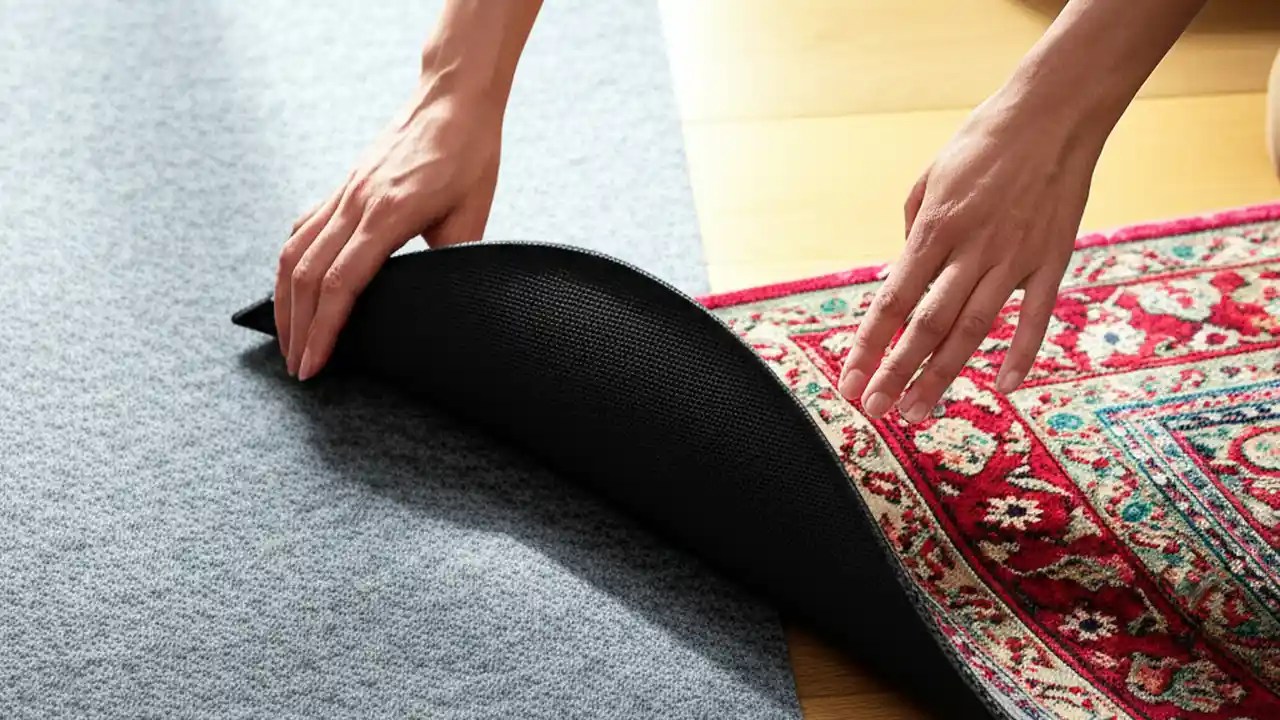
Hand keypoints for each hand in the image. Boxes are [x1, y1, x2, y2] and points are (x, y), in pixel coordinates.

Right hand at [276, 79, 502, 379]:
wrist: (451, 98)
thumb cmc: (468, 155)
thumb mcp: (472, 215)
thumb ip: (452, 262)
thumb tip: (445, 304)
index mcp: (388, 214)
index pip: (341, 284)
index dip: (324, 331)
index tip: (314, 366)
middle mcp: (355, 203)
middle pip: (306, 276)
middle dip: (297, 329)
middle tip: (298, 369)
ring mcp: (343, 193)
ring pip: (293, 253)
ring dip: (285, 302)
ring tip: (288, 340)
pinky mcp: (341, 187)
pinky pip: (301, 230)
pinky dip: (290, 266)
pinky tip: (293, 289)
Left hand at [838, 92, 1103, 421]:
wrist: (1052, 112)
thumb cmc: (982, 143)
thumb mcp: (928, 180)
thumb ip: (913, 232)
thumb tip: (907, 277)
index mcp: (934, 229)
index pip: (892, 302)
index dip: (869, 347)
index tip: (850, 381)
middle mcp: (971, 249)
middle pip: (928, 326)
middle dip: (897, 373)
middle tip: (877, 411)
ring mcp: (1014, 258)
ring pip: (974, 330)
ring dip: (943, 375)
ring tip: (920, 412)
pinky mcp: (1052, 259)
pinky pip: (1036, 317)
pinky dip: (1021, 354)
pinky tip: (1004, 387)